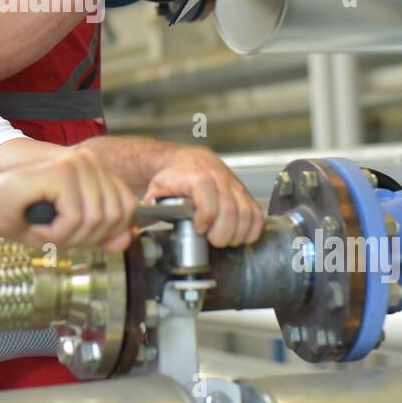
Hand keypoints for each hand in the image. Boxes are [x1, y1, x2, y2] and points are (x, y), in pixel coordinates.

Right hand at [0, 149, 137, 251]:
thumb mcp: (68, 232)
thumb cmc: (20, 215)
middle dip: (86, 238)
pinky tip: (38, 224)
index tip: (77, 236)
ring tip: (44, 227)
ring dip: (67, 237)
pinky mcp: (60, 171)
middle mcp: (89, 162)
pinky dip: (55, 232)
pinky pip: (75, 218)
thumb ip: (99, 234)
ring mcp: (75, 164)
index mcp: (95, 172)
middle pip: (115, 217)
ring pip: (96, 220)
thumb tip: (127, 240)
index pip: (128, 208)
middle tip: (55, 234)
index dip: (107, 233)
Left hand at [142, 146, 262, 246]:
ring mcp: (235, 185)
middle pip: (231, 209)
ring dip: (237, 234)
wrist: (186, 162)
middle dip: (222, 232)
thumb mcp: (157, 187)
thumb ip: (153, 201)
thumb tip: (144, 213)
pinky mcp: (245, 193)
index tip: (199, 229)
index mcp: (196, 175)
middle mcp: (219, 178)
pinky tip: (239, 236)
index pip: (208, 193)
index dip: (206, 215)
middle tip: (212, 240)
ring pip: (247, 213)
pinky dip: (252, 230)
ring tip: (223, 240)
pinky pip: (257, 214)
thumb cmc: (173, 178)